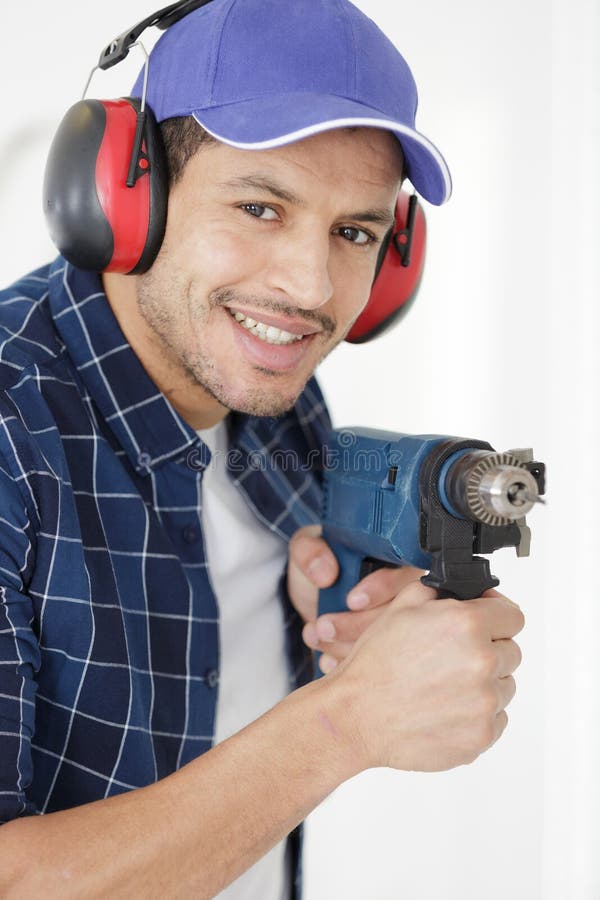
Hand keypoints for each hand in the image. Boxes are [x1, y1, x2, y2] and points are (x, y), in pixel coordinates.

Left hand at [287, 525, 423, 672]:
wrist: (313, 594)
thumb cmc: (318, 564)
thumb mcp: (306, 549)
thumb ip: (310, 551)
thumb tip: (325, 574)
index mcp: (393, 561)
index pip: (402, 575)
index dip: (381, 589)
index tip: (352, 601)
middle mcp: (403, 594)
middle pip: (397, 615)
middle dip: (357, 625)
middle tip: (324, 627)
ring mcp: (397, 624)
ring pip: (386, 643)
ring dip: (347, 646)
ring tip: (315, 636)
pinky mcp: (384, 649)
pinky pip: (376, 665)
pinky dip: (347, 664)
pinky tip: (326, 660)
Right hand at [324, 582, 524, 772]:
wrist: (357, 716)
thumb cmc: (375, 666)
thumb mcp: (401, 607)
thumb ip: (440, 591)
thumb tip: (466, 591)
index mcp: (466, 624)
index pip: (512, 615)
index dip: (497, 615)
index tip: (486, 621)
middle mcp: (482, 662)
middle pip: (511, 652)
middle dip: (488, 650)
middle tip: (454, 657)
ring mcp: (485, 702)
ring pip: (504, 686)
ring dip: (484, 684)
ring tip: (445, 686)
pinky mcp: (482, 735)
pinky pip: (497, 719)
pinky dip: (477, 715)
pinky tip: (446, 708)